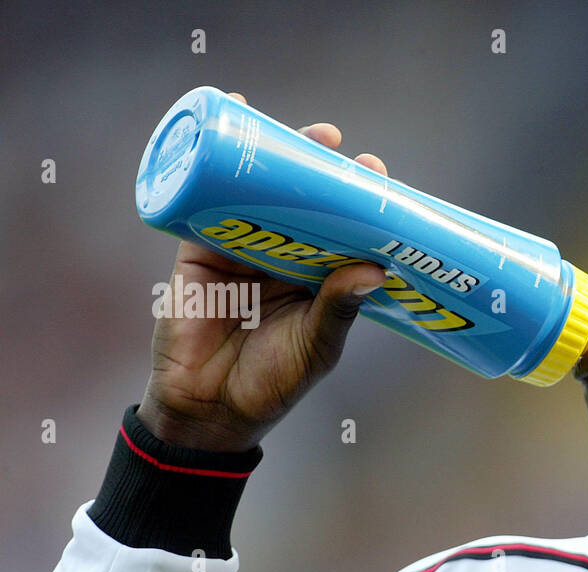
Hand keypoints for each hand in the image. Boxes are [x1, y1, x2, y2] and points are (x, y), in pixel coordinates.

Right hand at [137, 93, 389, 451]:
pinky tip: (229, 136)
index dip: (359, 203)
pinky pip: (206, 201)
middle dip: (321, 170)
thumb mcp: (316, 346)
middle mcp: (284, 257)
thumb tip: (374, 268)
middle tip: (339, 147)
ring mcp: (241, 248)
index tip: (378, 175)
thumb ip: (339, 309)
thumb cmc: (273, 384)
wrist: (208, 410)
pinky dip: (212, 168)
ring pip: (260, 193)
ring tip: (300, 134)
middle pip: (304, 201)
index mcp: (321, 278)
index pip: (344, 230)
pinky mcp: (199, 249)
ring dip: (275, 158)